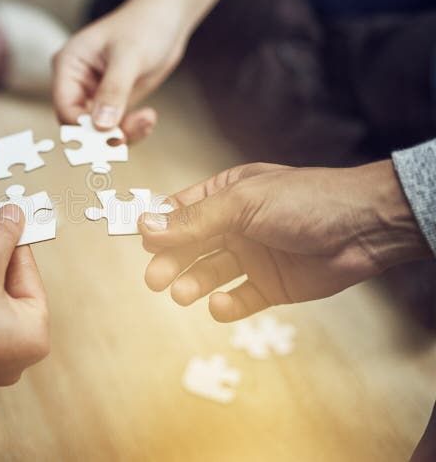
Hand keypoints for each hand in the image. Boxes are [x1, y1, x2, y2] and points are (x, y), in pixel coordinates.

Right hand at [52, 5, 186, 141]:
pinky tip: (148, 117)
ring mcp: (93, 94)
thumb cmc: (144, 26)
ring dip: (122, 133)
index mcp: (68, 65)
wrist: (166, 20)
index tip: (111, 135)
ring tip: (147, 120)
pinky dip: (131, 129)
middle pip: (79, 124)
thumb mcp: (129, 56)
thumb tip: (101, 126)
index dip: (84, 127)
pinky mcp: (111, 103)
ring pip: (98, 130)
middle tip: (130, 135)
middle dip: (104, 134)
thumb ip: (113, 90)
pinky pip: (115, 127)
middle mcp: (76, 82)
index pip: (65, 106)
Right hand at [138, 161, 431, 321]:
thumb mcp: (242, 204)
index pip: (181, 210)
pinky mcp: (270, 285)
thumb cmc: (306, 200)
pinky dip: (226, 304)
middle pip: (190, 245)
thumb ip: (193, 220)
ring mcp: (253, 255)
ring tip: (182, 293)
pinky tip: (219, 304)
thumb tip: (146, 226)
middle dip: (171, 261)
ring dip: (193, 283)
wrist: (365, 228)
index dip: (158, 225)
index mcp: (227, 195)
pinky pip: (239, 297)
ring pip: (210, 272)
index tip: (136, 240)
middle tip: (155, 278)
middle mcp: (236, 225)